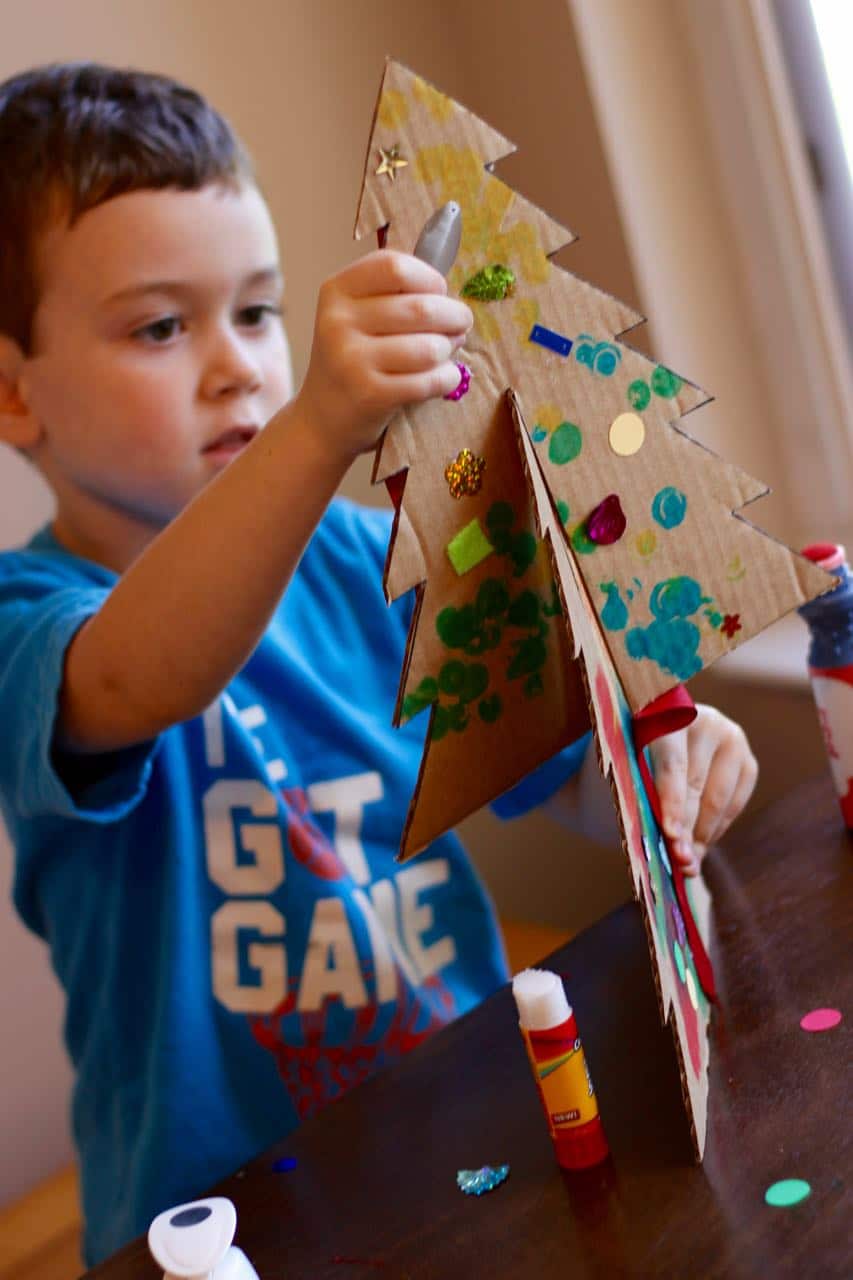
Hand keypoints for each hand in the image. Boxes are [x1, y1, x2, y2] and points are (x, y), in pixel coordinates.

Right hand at [296, 250, 472, 464]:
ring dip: (448, 350)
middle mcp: (339, 322)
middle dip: (453, 316)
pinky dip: (447, 378)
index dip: (429, 278)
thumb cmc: (352, 360)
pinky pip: (428, 381)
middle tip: (461, 324)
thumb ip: (394, 296)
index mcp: (337, 291)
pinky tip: (445, 377)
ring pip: (429, 347)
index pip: (395, 267)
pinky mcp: (370, 394)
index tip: (439, 292)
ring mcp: (352, 359)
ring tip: (445, 353)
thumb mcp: (356, 317)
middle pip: (420, 307)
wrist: (322, 417)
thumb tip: (452, 300)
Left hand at [651, 704, 757, 875]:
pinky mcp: (748, 762)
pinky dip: (717, 827)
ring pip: (719, 799)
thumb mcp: (629, 764)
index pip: (673, 765)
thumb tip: (669, 847)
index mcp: (667, 714)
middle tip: (679, 861)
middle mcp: (705, 722)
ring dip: (702, 834)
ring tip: (688, 860)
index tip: (671, 834)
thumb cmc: (636, 754)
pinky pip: (735, 804)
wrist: (661, 734)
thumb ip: (642, 794)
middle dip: (686, 828)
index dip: (672, 801)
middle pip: (696, 786)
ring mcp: (732, 739)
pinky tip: (701, 841)